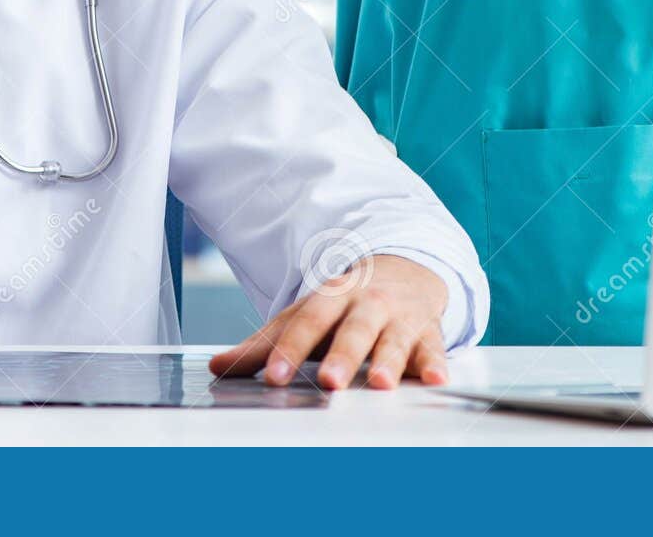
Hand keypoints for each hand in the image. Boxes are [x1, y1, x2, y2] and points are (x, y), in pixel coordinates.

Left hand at [208, 254, 449, 390]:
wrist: (404, 269)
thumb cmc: (345, 304)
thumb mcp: (306, 315)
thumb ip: (265, 343)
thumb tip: (217, 366)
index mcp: (330, 298)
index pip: (306, 323)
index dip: (289, 349)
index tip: (273, 376)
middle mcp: (365, 305)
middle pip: (352, 331)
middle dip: (342, 355)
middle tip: (330, 381)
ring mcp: (398, 318)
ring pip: (393, 340)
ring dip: (389, 361)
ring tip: (382, 383)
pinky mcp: (427, 333)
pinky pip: (433, 348)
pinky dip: (436, 363)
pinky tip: (435, 378)